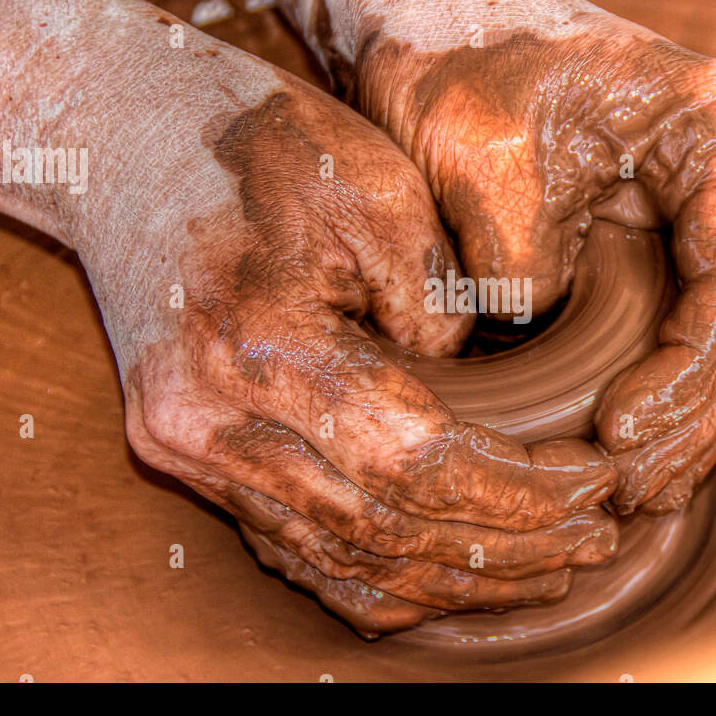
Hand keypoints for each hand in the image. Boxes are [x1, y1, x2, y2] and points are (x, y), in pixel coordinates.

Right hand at [93, 47, 618, 635]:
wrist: (120, 132)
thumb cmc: (263, 144)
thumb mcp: (380, 195)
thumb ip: (438, 315)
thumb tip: (480, 412)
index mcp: (259, 345)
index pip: (415, 466)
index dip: (518, 494)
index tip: (595, 486)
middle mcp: (204, 421)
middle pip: (381, 535)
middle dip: (503, 551)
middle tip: (593, 542)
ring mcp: (183, 448)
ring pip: (337, 563)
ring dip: (449, 583)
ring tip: (545, 571)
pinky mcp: (184, 455)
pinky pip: (295, 549)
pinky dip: (381, 575)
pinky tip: (450, 574)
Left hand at [327, 0, 715, 513]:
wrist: (419, 22)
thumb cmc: (453, 60)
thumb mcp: (482, 154)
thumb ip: (525, 260)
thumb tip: (539, 342)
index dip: (685, 372)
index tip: (619, 430)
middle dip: (686, 418)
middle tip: (629, 491)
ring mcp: (684, 215)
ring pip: (704, 344)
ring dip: (674, 425)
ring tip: (628, 497)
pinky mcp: (640, 248)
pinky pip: (660, 337)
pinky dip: (645, 400)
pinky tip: (619, 462)